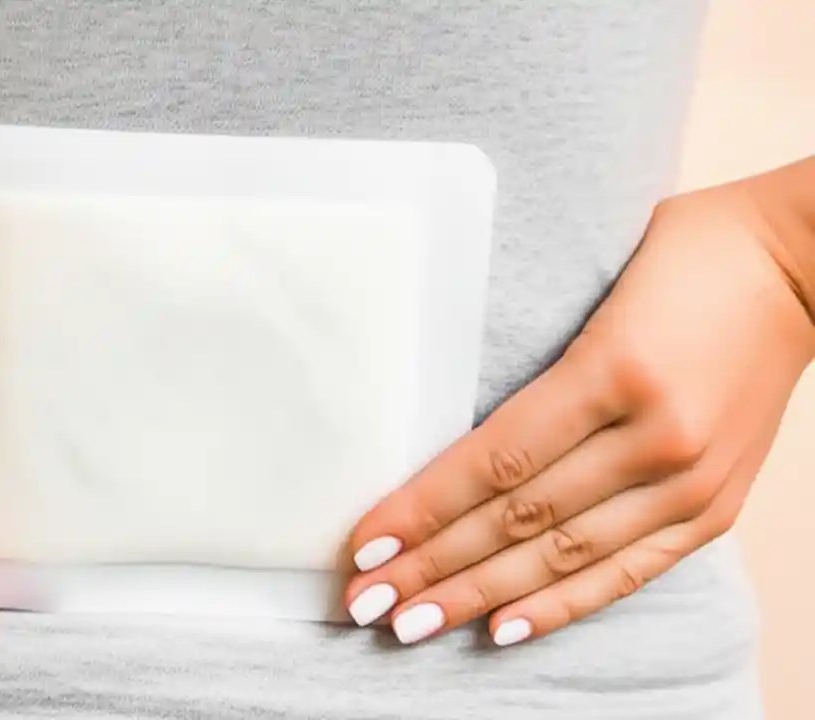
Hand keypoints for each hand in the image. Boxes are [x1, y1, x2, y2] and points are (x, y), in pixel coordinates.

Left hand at [344, 180, 814, 645]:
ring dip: (478, 596)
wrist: (800, 266)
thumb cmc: (683, 259)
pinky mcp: (714, 507)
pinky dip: (564, 604)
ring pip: (562, 556)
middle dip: (432, 566)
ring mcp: (689, 481)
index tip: (364, 543)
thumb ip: (535, 373)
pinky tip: (505, 629)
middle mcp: (651, 438)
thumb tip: (452, 446)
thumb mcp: (595, 295)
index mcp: (611, 372)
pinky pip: (628, 571)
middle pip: (517, 519)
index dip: (422, 509)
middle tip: (364, 602)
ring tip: (411, 624)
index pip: (494, 461)